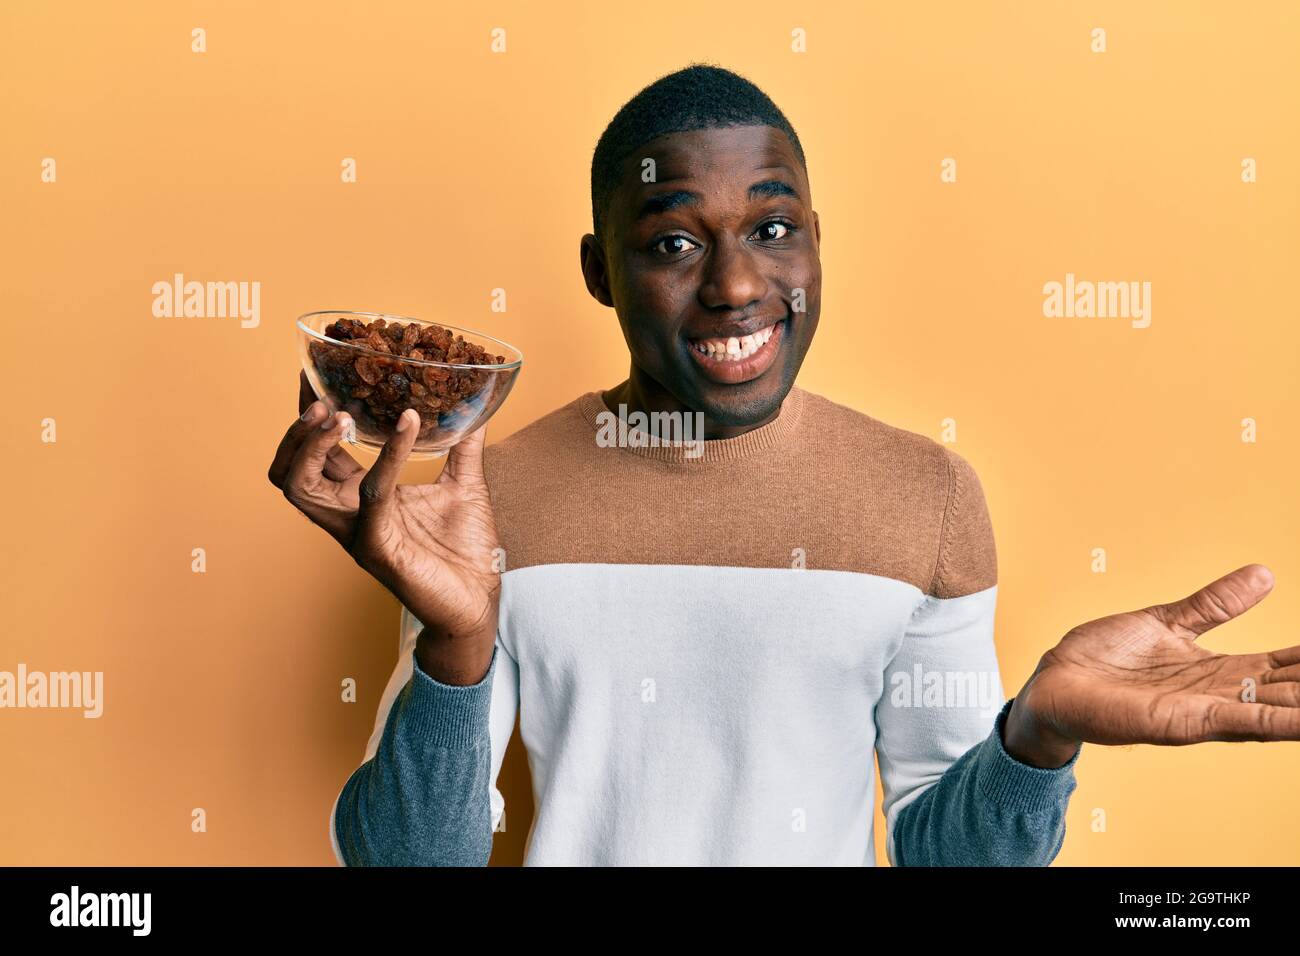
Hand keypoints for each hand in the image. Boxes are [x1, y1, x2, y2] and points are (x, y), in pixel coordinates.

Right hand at [267, 372, 501, 684]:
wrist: (480, 601)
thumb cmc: (465, 551)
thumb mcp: (464, 485)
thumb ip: (463, 446)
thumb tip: (475, 404)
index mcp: (361, 499)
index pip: (318, 454)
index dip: (311, 418)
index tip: (317, 374)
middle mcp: (349, 516)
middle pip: (290, 473)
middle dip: (296, 433)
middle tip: (323, 398)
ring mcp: (358, 532)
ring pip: (303, 488)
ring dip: (314, 445)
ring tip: (340, 412)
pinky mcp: (378, 547)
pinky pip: (372, 493)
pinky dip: (388, 455)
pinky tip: (407, 424)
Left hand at [1005, 564, 1299, 765]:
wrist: (1056, 680)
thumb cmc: (1105, 656)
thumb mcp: (1170, 621)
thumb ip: (1216, 604)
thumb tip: (1265, 573)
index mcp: (1222, 672)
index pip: (1289, 666)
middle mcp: (1222, 695)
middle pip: (1294, 691)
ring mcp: (1206, 711)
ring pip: (1280, 710)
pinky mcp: (1183, 722)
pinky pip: (1241, 723)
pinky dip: (1279, 722)